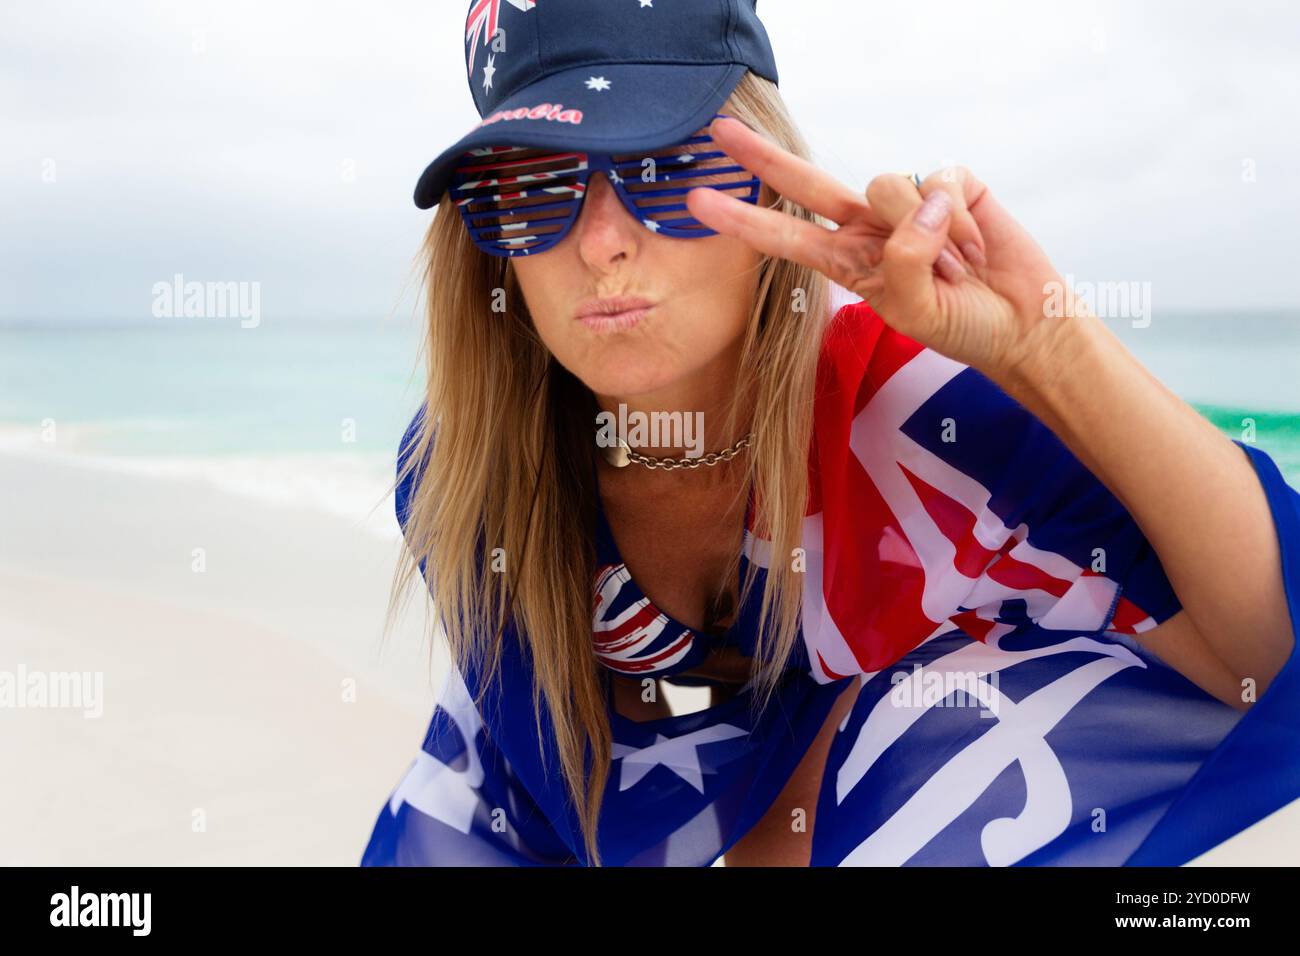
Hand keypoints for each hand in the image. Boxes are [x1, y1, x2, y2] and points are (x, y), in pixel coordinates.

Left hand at [685, 116, 1071, 378]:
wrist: (1022, 322)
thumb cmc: (962, 324)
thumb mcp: (915, 309)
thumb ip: (902, 260)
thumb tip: (916, 203)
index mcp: (849, 263)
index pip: (786, 237)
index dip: (744, 219)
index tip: (697, 201)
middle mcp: (870, 228)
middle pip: (807, 184)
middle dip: (763, 157)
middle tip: (719, 131)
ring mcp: (909, 204)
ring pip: (887, 186)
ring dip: (927, 233)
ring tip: (956, 268)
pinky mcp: (951, 186)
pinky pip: (940, 182)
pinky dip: (960, 219)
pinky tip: (975, 247)